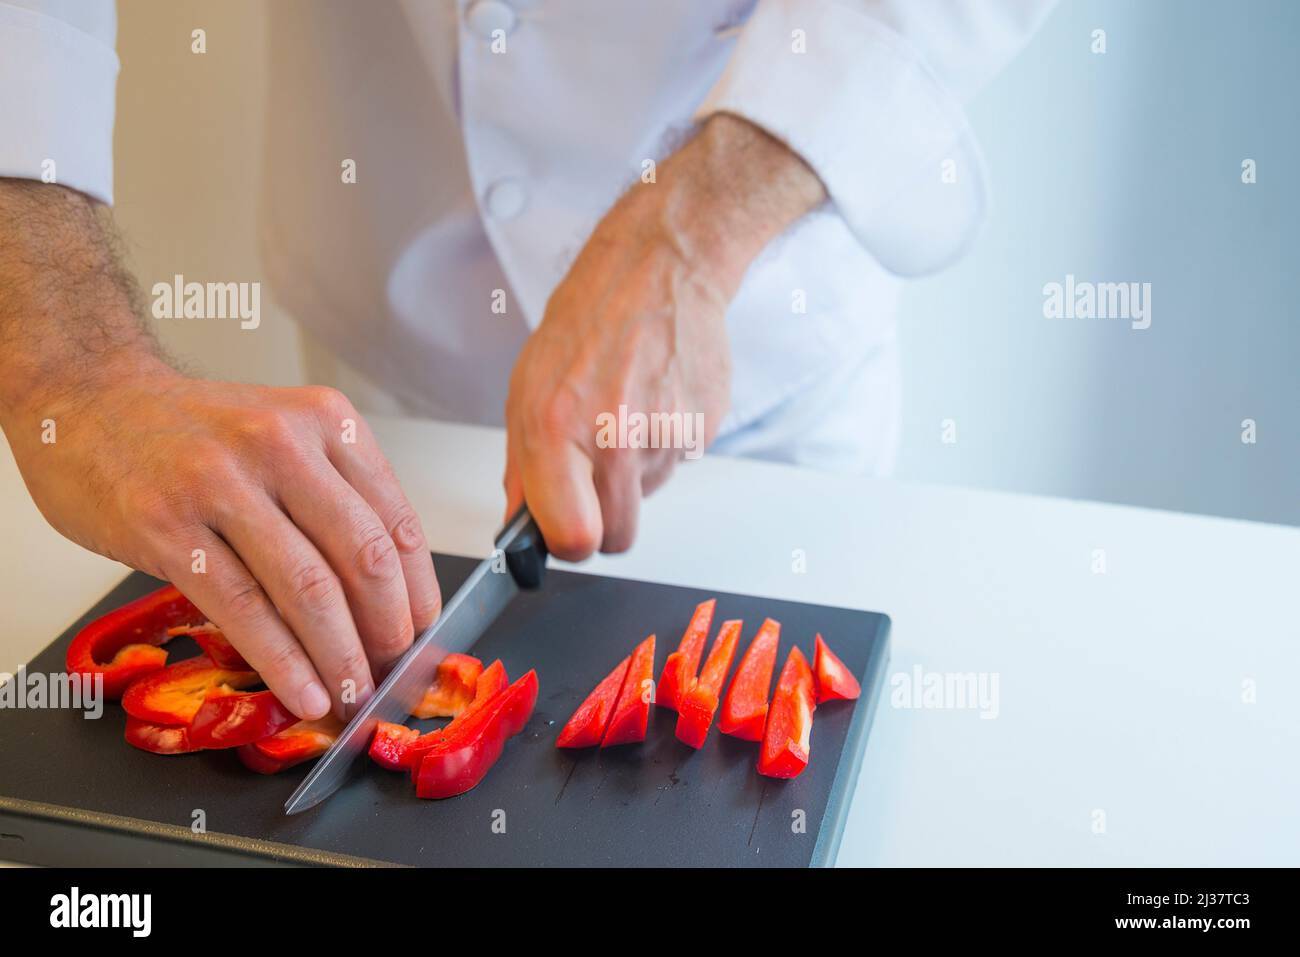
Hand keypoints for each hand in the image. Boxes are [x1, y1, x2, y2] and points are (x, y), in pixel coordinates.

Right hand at [8, 361, 440, 720]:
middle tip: (390, 671)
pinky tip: (303, 693)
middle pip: (362, 557)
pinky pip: (243, 609)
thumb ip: (334, 497)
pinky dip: (283, 662)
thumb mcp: (283, 436)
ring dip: (339, 657)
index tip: (423, 633)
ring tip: (352, 695)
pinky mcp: (166, 527)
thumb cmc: (193, 433)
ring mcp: (220, 484)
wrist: (88, 400)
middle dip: (387, 630)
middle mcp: (280, 443)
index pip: (395, 521)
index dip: (418, 591)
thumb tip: (387, 595)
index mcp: (325, 421)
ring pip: (308, 590)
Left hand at [504, 114, 824, 557]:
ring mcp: (665, 434)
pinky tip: (651, 402)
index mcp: (557, 428)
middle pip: (618, 537)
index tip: (567, 533)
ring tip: (623, 413)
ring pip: (645, 499)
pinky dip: (662, 446)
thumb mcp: (527, 389)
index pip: (573, 537)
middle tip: (595, 478)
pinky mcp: (702, 427)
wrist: (658, 270)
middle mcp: (614, 436)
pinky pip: (675, 467)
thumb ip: (522, 468)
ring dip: (632, 474)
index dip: (569, 544)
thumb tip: (518, 528)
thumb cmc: (587, 323)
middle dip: (604, 521)